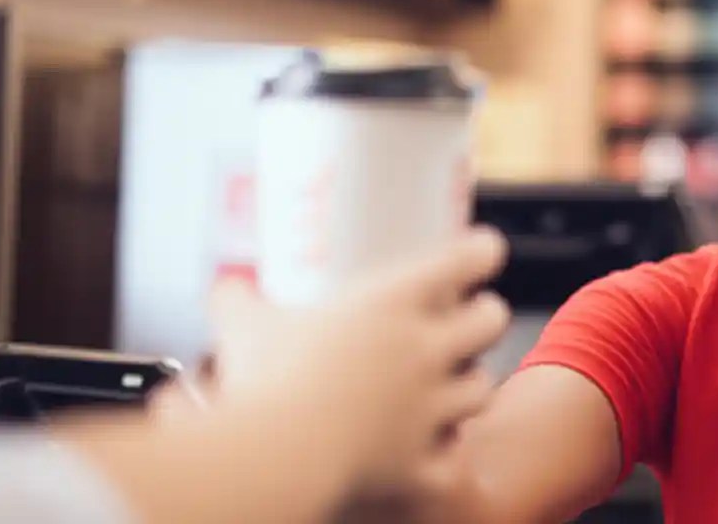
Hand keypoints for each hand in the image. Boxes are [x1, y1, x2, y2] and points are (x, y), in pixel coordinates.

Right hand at [207, 228, 511, 493]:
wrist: (276, 458)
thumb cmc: (263, 381)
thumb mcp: (245, 326)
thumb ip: (236, 302)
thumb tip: (226, 290)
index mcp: (393, 303)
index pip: (465, 261)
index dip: (482, 252)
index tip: (484, 251)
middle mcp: (424, 351)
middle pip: (491, 321)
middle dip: (487, 317)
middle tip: (476, 318)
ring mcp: (429, 410)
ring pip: (481, 390)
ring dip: (470, 386)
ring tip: (457, 385)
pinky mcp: (420, 466)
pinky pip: (454, 462)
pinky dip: (446, 459)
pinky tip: (437, 455)